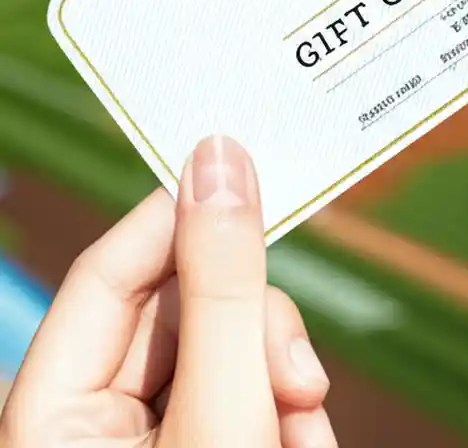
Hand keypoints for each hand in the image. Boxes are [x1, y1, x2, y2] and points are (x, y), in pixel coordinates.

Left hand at [0, 136, 335, 446]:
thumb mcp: (225, 408)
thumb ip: (224, 289)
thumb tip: (221, 162)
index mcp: (53, 413)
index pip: (106, 273)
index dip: (179, 220)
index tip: (246, 174)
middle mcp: (93, 422)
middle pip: (185, 313)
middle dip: (257, 341)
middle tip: (298, 381)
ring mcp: (152, 438)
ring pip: (233, 350)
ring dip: (285, 386)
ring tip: (299, 439)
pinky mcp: (208, 444)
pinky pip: (254, 394)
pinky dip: (290, 417)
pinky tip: (300, 447)